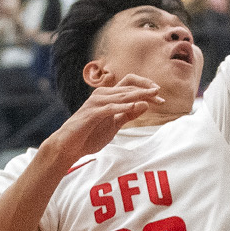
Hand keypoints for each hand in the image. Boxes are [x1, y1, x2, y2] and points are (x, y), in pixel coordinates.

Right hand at [45, 72, 160, 161]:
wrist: (68, 147)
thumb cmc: (89, 135)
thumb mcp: (114, 125)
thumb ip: (128, 115)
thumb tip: (145, 104)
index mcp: (107, 96)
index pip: (129, 84)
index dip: (145, 87)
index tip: (159, 97)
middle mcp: (102, 95)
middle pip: (128, 86)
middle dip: (146, 92)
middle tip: (160, 98)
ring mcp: (96, 103)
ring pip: (122, 95)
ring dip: (139, 96)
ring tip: (153, 97)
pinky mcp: (91, 113)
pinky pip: (110, 108)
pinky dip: (124, 106)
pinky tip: (136, 107)